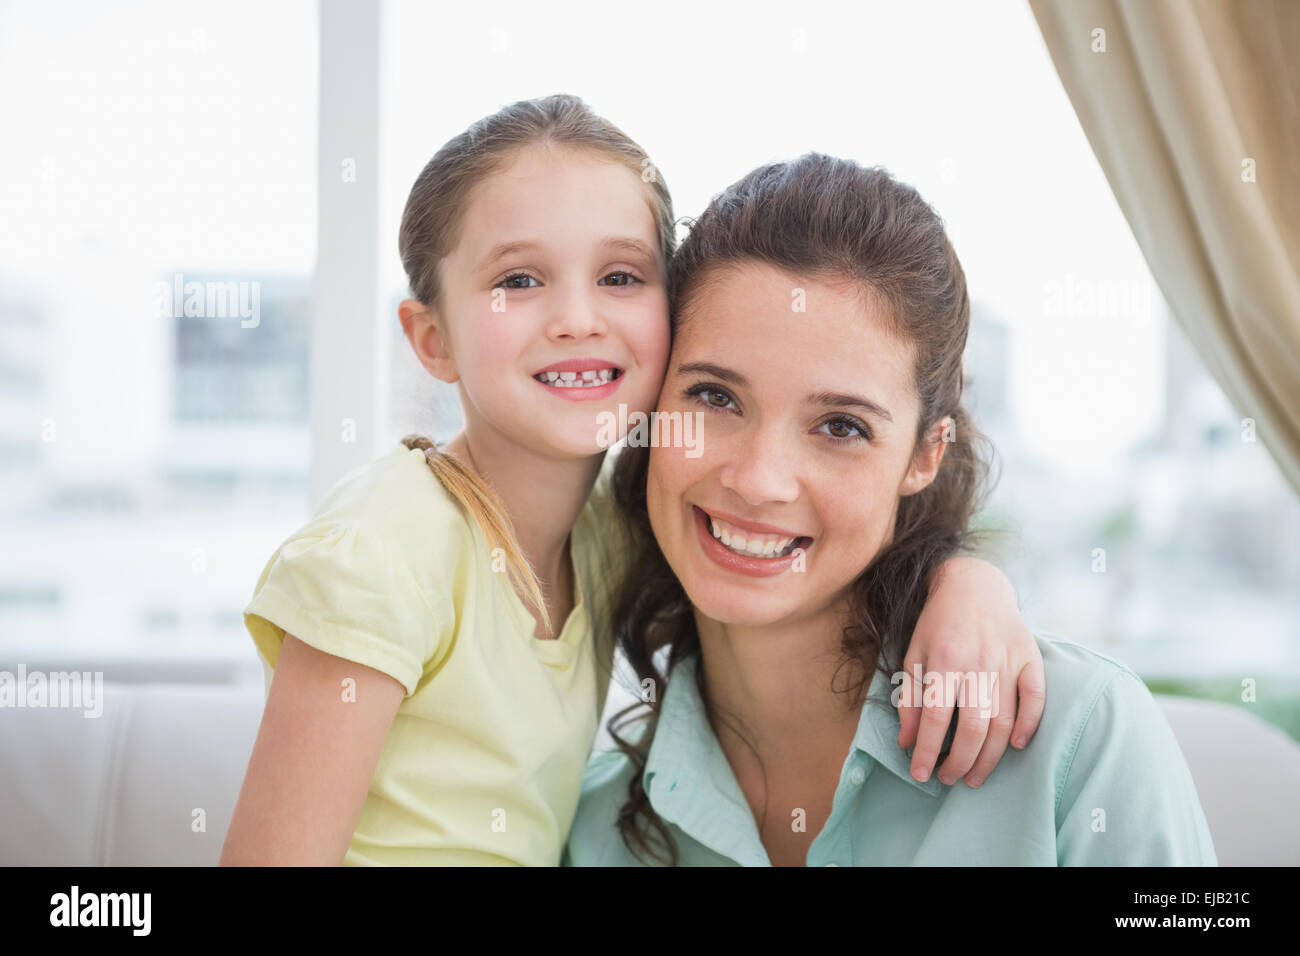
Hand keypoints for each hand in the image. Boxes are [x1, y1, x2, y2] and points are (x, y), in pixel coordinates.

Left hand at [896, 557, 1045, 787]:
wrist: (973, 584)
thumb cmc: (938, 624)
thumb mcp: (913, 654)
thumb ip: (910, 699)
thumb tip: (907, 742)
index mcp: (943, 661)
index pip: (936, 719)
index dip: (927, 751)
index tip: (920, 774)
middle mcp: (977, 663)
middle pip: (974, 727)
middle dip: (960, 762)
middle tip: (949, 779)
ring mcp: (1007, 660)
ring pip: (1004, 721)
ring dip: (991, 756)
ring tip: (975, 776)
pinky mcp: (1030, 657)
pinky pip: (1036, 697)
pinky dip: (1029, 725)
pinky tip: (1016, 745)